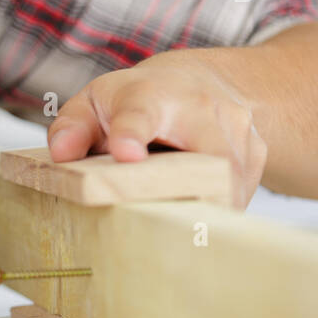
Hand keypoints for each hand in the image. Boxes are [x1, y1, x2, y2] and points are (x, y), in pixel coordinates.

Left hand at [46, 52, 267, 207]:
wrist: (197, 84)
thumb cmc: (135, 101)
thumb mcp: (95, 103)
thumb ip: (72, 127)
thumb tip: (62, 154)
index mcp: (149, 96)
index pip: (139, 114)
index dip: (131, 135)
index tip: (125, 154)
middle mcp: (200, 108)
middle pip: (208, 152)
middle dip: (193, 189)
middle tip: (170, 228)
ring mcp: (236, 130)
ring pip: (230, 181)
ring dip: (205, 209)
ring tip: (180, 233)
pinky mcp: (255, 156)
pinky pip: (239, 194)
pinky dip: (218, 212)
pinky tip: (196, 216)